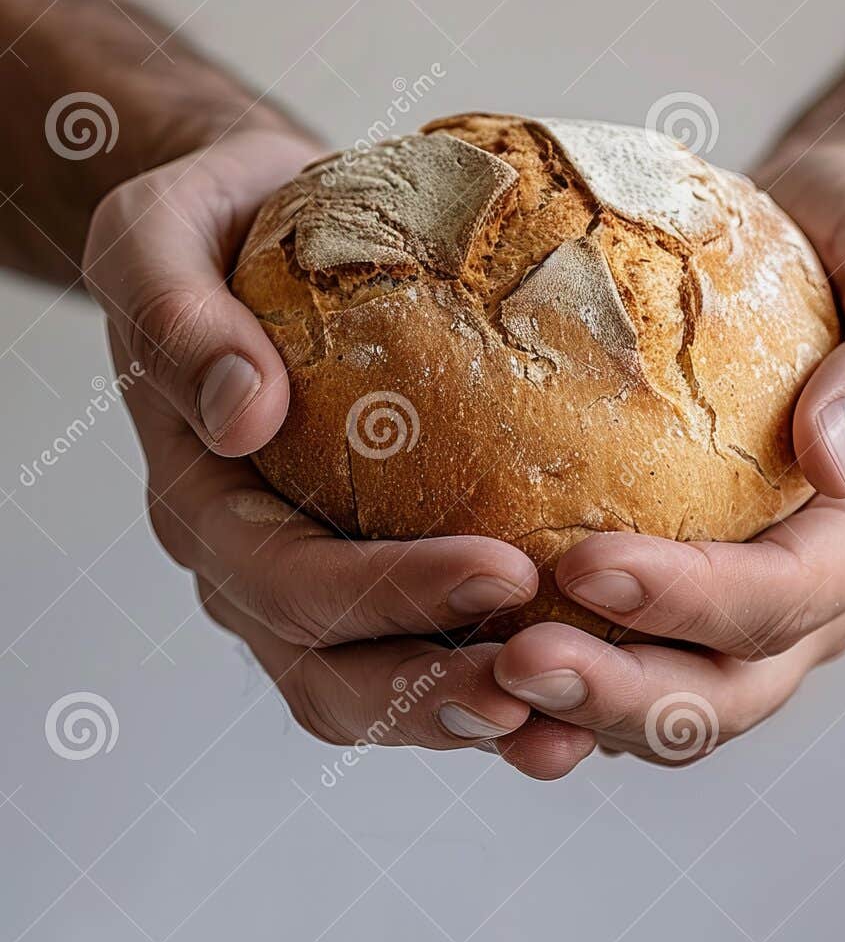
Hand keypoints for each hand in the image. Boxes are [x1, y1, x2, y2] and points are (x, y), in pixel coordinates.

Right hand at [83, 129, 544, 760]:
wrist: (248, 223)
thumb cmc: (212, 220)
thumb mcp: (157, 233)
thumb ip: (175, 314)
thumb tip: (243, 413)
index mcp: (199, 496)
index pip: (284, 580)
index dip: (389, 595)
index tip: (505, 567)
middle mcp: (247, 562)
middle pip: (329, 673)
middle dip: (435, 690)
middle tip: (548, 679)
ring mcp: (307, 577)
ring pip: (378, 690)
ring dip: (469, 713)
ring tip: (574, 721)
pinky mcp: (371, 565)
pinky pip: (428, 645)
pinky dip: (496, 675)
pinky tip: (590, 670)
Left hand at [491, 145, 844, 767]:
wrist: (833, 245)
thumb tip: (833, 456)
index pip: (789, 593)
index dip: (693, 599)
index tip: (587, 562)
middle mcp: (819, 591)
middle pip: (728, 689)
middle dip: (625, 695)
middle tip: (517, 664)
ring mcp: (753, 604)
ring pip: (675, 703)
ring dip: (585, 709)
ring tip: (484, 679)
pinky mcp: (689, 592)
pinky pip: (627, 656)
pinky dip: (562, 677)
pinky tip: (473, 654)